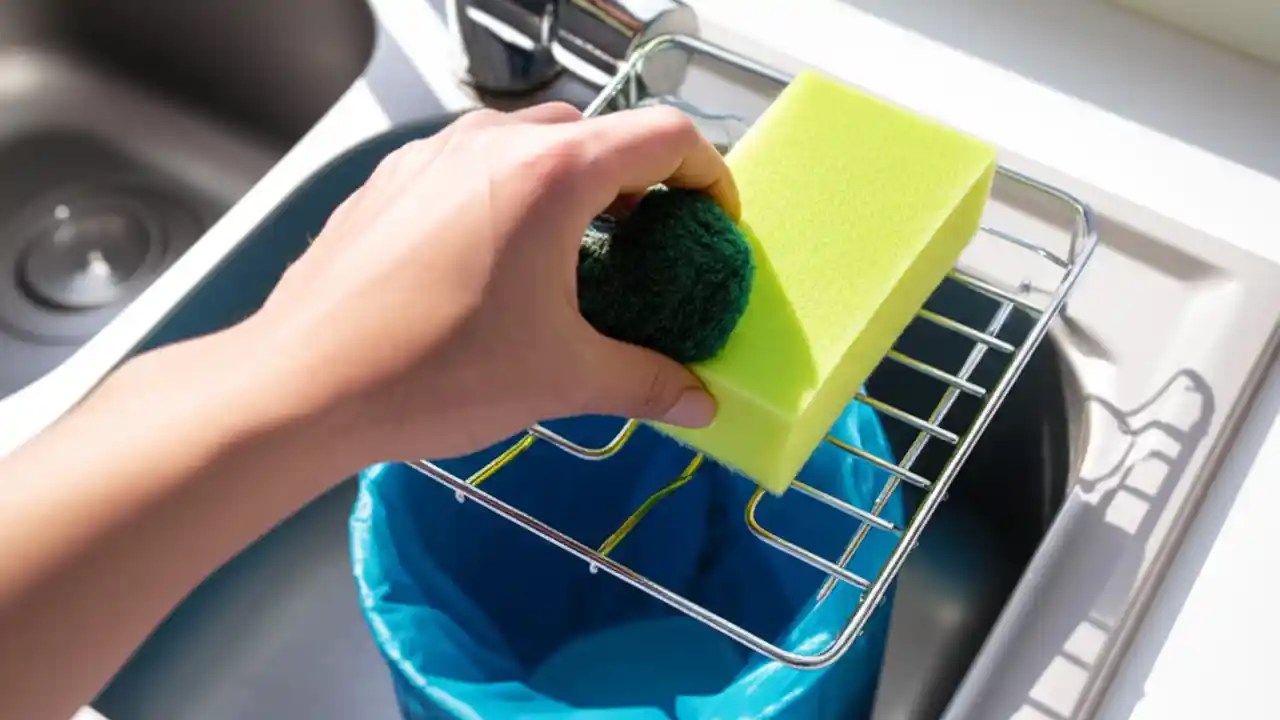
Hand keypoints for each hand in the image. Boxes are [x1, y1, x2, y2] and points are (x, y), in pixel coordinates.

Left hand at [249, 103, 739, 464]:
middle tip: (652, 245)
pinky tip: (500, 261)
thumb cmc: (428, 372)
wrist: (303, 385)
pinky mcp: (394, 179)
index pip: (666, 138)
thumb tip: (692, 399)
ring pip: (533, 143)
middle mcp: (492, 144)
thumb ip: (644, 382)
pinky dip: (511, 194)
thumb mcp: (561, 379)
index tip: (713, 221)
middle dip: (641, 184)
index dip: (709, 177)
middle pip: (600, 135)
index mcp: (552, 176)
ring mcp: (435, 154)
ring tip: (577, 255)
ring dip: (574, 186)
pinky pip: (475, 164)